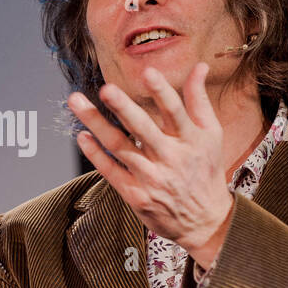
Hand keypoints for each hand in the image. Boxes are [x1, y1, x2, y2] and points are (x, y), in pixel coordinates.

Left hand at [69, 63, 231, 252]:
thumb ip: (199, 99)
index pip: (175, 112)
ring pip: (119, 146)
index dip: (162, 92)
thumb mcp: (211, 134)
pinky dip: (95, 154)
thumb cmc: (206, 171)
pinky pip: (110, 171)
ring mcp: (151, 178)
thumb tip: (200, 66)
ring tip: (76, 101)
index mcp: (191, 140)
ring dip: (96, 123)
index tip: (148, 73)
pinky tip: (82, 135)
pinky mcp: (135, 195)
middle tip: (106, 89)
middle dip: (124, 108)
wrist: (205, 221)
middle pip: (142, 129)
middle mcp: (170, 158)